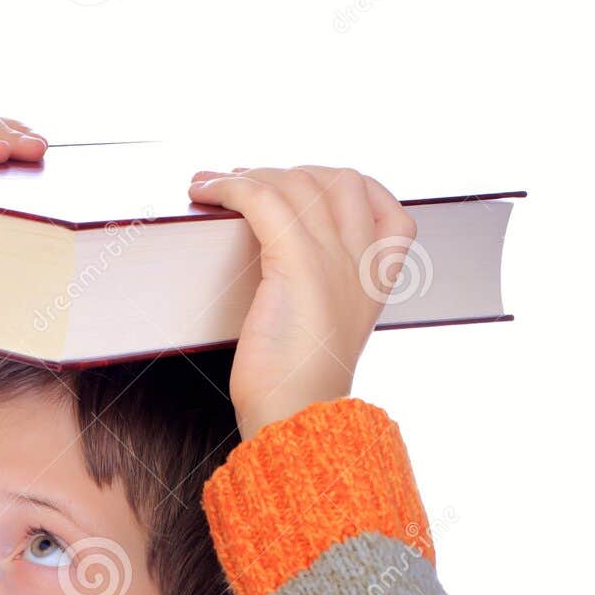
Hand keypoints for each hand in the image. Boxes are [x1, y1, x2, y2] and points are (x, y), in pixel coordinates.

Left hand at [184, 166, 417, 441]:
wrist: (296, 421)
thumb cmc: (295, 392)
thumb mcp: (320, 340)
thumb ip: (318, 302)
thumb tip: (278, 279)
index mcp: (374, 283)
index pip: (389, 210)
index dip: (346, 189)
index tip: (305, 190)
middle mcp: (361, 264)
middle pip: (340, 181)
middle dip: (290, 173)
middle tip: (243, 183)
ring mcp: (333, 260)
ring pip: (299, 183)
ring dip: (249, 174)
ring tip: (211, 184)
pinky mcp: (298, 264)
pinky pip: (264, 199)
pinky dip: (230, 186)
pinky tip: (205, 190)